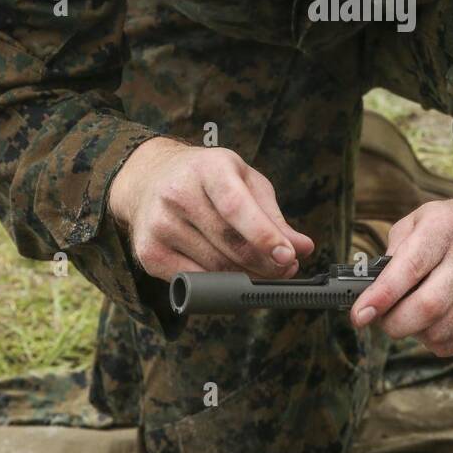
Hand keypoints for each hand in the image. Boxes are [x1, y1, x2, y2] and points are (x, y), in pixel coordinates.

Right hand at [108, 138, 314, 281]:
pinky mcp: (149, 252)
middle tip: (286, 268)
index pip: (236, 206)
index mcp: (208, 168)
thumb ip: (273, 217)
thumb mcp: (245, 182)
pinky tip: (231, 276)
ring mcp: (159, 224)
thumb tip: (303, 248)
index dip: (264, 235)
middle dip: (265, 264)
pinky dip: (218, 284)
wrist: (150, 179)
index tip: (288, 257)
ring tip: (263, 271)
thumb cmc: (208, 180)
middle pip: (229, 244)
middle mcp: (177, 194)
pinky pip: (193, 280)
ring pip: (215, 267)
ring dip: (247, 277)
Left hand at [350, 195, 452, 355]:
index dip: (381, 296)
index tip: (359, 315)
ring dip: (413, 333)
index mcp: (444, 228)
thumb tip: (372, 290)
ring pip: (439, 331)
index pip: (410, 268)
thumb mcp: (418, 220)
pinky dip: (433, 341)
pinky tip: (431, 323)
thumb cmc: (450, 226)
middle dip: (394, 323)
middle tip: (381, 320)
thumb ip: (393, 251)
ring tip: (409, 316)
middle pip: (427, 308)